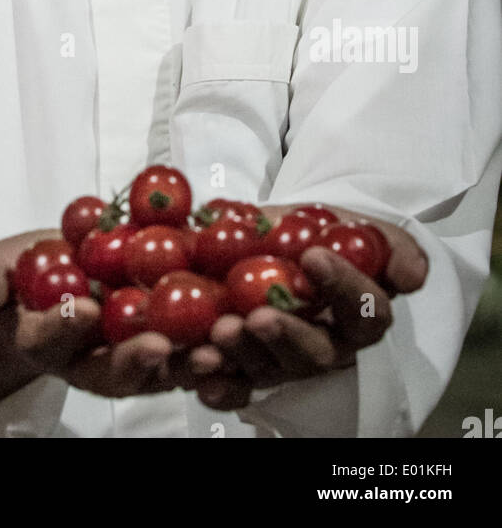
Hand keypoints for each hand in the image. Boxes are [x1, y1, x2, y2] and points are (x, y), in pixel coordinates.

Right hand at [0, 229, 201, 416]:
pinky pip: (194, 335)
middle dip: (141, 359)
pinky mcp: (166, 326)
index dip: (64, 330)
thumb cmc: (15, 278)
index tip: (79, 310)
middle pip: (119, 369)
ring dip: (191, 357)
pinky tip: (238, 311)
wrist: (47, 276)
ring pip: (164, 363)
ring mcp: (132, 346)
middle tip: (160, 344)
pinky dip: (216, 328)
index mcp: (46, 344)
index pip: (52, 343)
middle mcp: (93, 356)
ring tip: (214, 343)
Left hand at [189, 204, 428, 410]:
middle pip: (315, 353)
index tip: (315, 257)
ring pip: (271, 369)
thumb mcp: (356, 227)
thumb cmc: (324, 235)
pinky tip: (200, 371)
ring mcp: (285, 360)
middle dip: (287, 335)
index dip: (344, 288)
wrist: (282, 238)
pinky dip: (219, 385)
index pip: (365, 311)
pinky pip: (236, 386)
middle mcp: (326, 346)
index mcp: (359, 314)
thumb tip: (413, 274)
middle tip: (260, 315)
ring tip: (219, 332)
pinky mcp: (248, 369)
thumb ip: (388, 247)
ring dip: (245, 355)